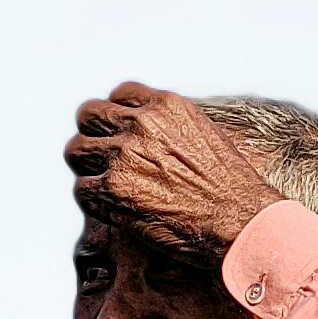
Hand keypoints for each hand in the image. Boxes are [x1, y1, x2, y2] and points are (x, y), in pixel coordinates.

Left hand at [65, 85, 274, 259]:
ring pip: (76, 151)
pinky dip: (94, 202)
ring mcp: (123, 156)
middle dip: (94, 137)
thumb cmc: (231, 189)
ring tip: (105, 186)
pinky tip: (115, 210)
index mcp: (165, 107)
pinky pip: (82, 190)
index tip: (121, 134)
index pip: (119, 95)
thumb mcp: (206, 135)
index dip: (118, 117)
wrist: (240, 223)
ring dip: (88, 169)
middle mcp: (141, 124)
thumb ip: (171, 127)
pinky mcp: (113, 190)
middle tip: (103, 160)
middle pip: (89, 116)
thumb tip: (151, 133)